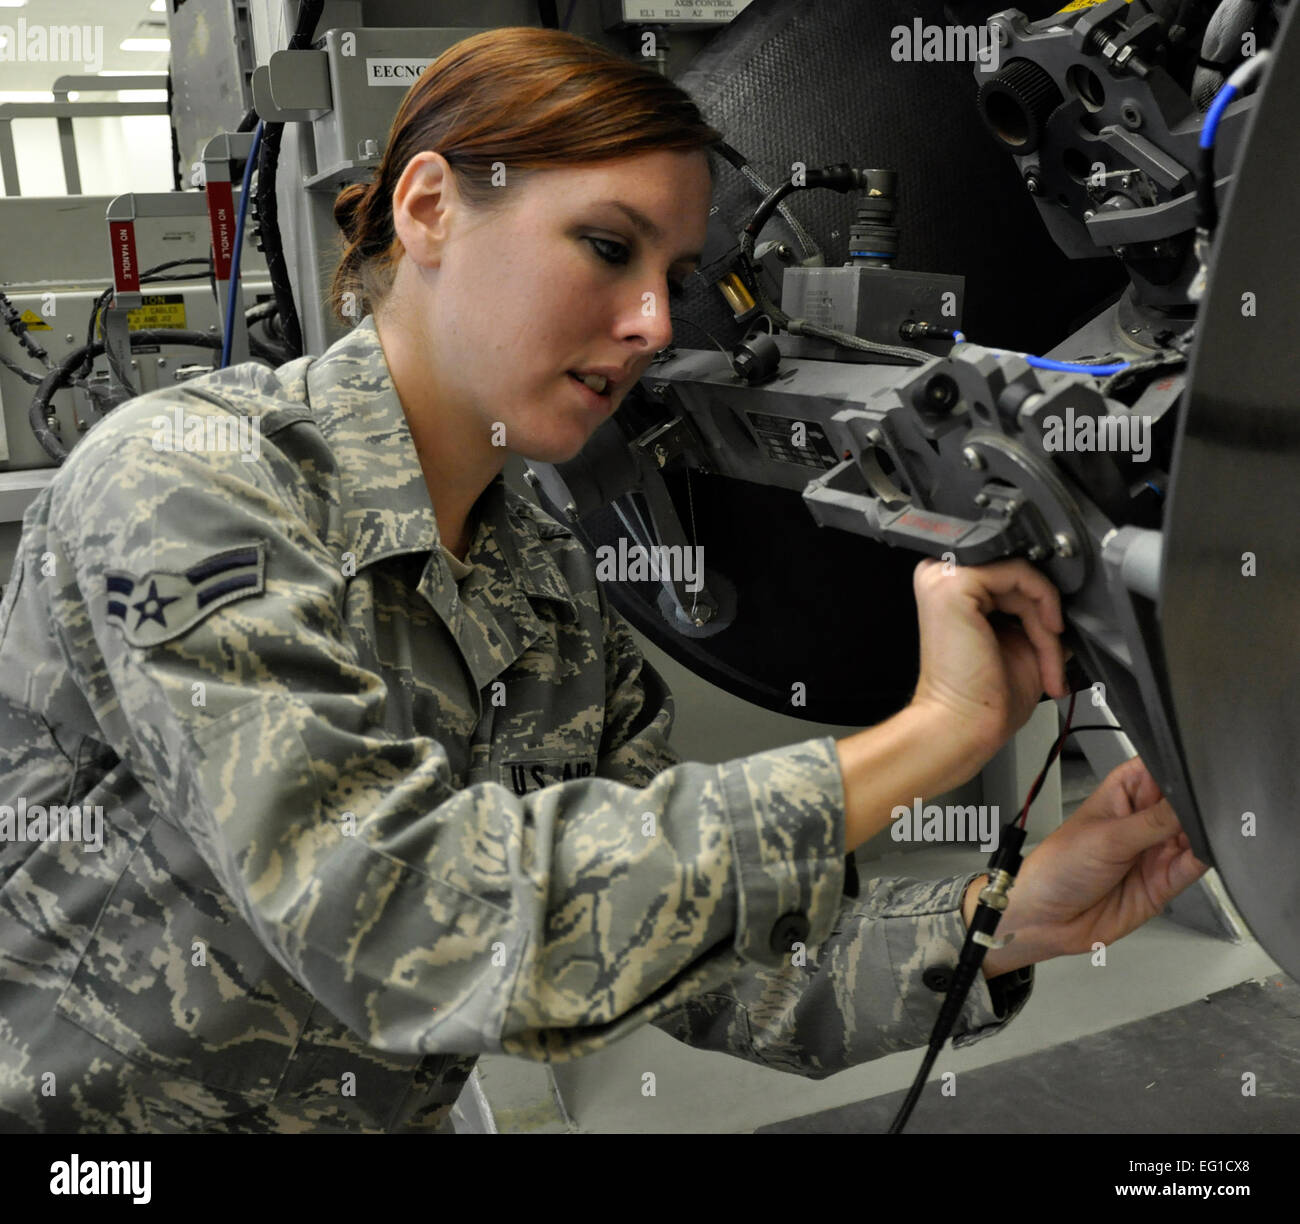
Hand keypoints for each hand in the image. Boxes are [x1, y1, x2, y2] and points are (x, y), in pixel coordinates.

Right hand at [910, 556, 1069, 758]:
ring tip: (1050, 662)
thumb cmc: (982, 697)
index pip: (1009, 580)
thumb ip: (1036, 616)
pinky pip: (1019, 573)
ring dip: (1047, 622)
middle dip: (1046, 619)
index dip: (1040, 606)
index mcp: (952, 594)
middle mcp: (941, 579)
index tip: (1057, 639)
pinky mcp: (954, 583)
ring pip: (1022, 576)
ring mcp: (943, 577)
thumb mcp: (1021, 645)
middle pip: (1016, 578)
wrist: (964, 724)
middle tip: (1055, 660)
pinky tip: (1048, 634)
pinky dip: (1045, 602)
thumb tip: (1065, 606)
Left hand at [974, 756, 1209, 975]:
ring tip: (1216, 824)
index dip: (1182, 763)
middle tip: (1216, 799)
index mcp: (1124, 792)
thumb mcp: (1107, 838)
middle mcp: (1144, 819)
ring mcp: (1156, 849)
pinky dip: (1208, 857)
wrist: (1046, 919)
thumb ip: (1153, 821)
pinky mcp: (1165, 880)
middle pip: (1185, 800)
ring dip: (1208, 828)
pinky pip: (1195, 865)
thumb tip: (1190, 799)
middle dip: (1201, 799)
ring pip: (1196, 832)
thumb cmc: (1058, 866)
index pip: (1161, 767)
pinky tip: (1211, 849)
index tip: (1203, 764)